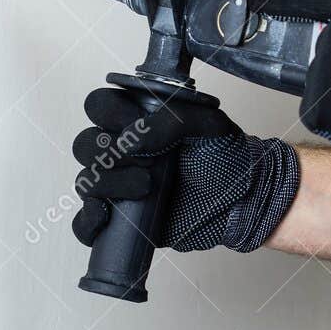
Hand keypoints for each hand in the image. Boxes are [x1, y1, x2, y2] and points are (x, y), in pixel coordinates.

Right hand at [71, 85, 299, 252]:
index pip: (100, 106)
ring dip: (108, 183)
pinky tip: (104, 214)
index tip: (132, 126)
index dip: (108, 113)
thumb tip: (133, 137)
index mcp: (138, 120)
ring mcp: (120, 185)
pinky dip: (86, 220)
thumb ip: (174, 119)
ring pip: (86, 180)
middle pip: (86, 144)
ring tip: (145, 187)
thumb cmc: (228, 158)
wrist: (245, 200)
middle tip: (145, 162)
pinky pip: (85, 223)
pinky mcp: (122, 219)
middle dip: (109, 152)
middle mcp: (123, 151)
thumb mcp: (210, 124)